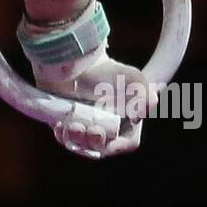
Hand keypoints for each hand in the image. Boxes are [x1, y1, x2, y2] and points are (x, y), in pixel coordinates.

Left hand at [31, 48, 154, 156]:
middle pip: (100, 146)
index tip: (112, 144)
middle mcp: (104, 128)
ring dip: (77, 139)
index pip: (127, 142)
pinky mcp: (65, 123)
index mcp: (124, 122)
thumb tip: (138, 117)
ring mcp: (84, 127)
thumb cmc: (108, 71)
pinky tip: (60, 125)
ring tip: (74, 126)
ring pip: (80, 144)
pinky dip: (62, 135)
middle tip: (92, 129)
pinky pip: (64, 137)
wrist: (78, 59)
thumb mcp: (134, 79)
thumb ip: (146, 97)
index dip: (120, 145)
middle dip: (96, 142)